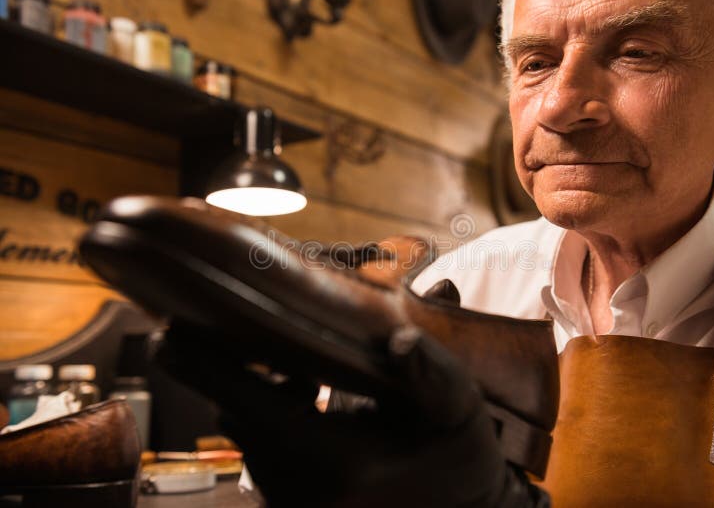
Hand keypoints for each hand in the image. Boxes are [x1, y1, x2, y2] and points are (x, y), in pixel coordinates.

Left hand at [157, 321, 548, 507]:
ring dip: (255, 382)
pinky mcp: (290, 497)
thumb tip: (399, 337)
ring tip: (290, 347)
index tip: (171, 322)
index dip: (204, 359)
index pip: (245, 402)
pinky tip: (305, 385)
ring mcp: (288, 496)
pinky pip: (260, 442)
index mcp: (328, 461)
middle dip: (231, 359)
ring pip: (243, 424)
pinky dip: (269, 407)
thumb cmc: (458, 465)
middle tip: (235, 308)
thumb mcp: (459, 415)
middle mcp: (295, 486)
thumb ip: (433, 374)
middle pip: (234, 408)